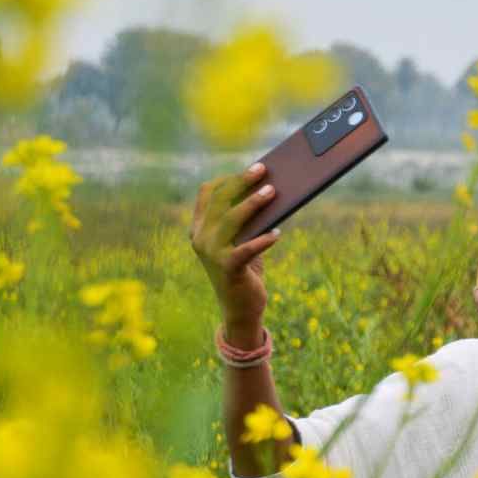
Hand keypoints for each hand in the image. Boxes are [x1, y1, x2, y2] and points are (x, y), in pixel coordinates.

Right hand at [190, 162, 281, 335]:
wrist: (240, 309)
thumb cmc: (246, 270)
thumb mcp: (244, 241)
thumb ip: (250, 221)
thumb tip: (271, 192)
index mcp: (200, 228)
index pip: (208, 193)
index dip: (228, 178)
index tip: (250, 169)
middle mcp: (201, 237)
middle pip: (220, 201)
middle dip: (242, 182)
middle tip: (262, 169)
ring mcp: (211, 253)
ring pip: (231, 219)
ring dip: (253, 203)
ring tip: (273, 192)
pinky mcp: (227, 268)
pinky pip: (246, 249)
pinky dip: (263, 240)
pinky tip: (277, 234)